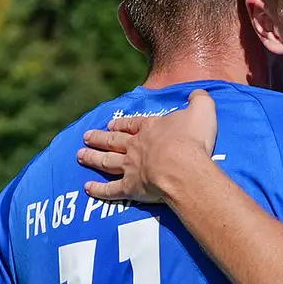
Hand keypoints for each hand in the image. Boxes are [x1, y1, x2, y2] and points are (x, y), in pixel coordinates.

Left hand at [79, 88, 220, 203]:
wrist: (184, 167)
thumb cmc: (192, 140)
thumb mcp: (202, 110)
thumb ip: (199, 100)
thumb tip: (198, 93)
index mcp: (150, 128)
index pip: (132, 124)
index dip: (122, 124)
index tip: (111, 124)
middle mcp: (135, 146)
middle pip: (113, 141)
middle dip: (100, 138)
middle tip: (86, 137)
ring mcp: (130, 167)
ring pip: (106, 161)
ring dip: (93, 158)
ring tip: (80, 155)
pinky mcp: (131, 188)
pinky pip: (111, 190)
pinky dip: (99, 190)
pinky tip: (87, 188)